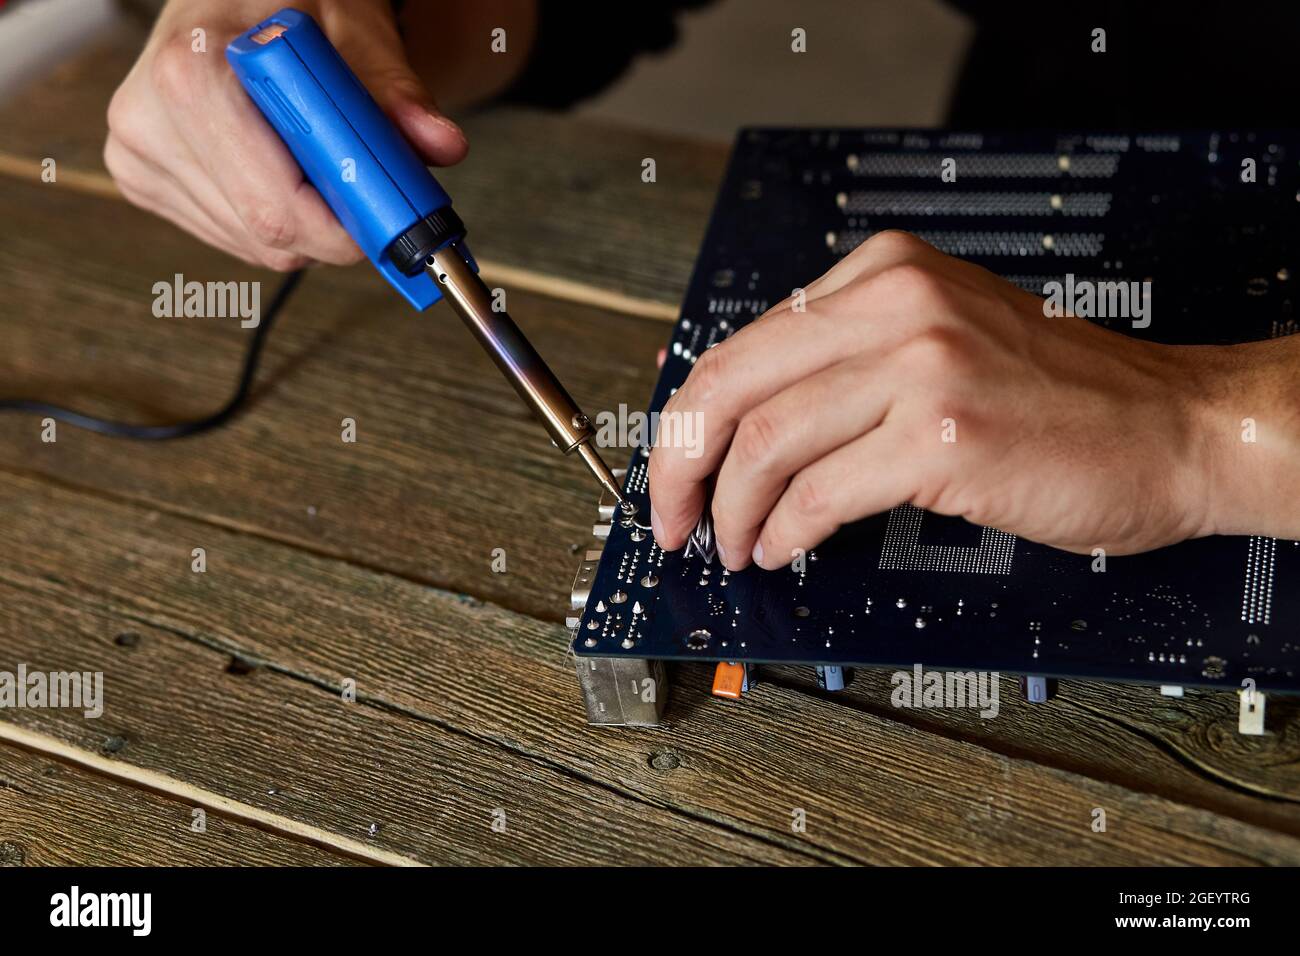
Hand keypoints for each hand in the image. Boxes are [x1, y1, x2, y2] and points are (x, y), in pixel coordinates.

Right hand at [105, 0, 467, 269]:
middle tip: (372, 192)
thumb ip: (397, 94)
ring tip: (320, 159)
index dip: (345, 225)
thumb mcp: (356, 30)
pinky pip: (234, 238)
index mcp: (191, 73)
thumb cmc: (290, 5)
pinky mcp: (141, 179)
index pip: (277, 204)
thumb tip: (441, 144)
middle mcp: (149, 119)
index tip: (390, 219)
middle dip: (335, 228)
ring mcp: (138, 154)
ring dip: (309, 227)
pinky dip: (276, 223)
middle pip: (267, 234)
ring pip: (255, 246)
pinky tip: (282, 168)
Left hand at [648, 230, 1236, 570]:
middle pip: (730, 385)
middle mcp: (895, 303)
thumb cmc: (1061, 397)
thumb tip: (745, 418)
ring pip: (765, 443)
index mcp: (883, 273)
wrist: (1173, 426)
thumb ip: (847, 360)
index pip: (742, 343)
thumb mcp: (942, 339)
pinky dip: (784, 529)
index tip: (673, 466)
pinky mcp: (942, 436)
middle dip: (680, 464)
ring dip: (731, 510)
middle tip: (669, 516)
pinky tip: (783, 546)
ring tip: (732, 545)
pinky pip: (819, 491)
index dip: (688, 417)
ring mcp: (920, 365)